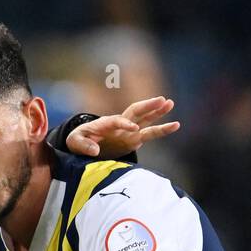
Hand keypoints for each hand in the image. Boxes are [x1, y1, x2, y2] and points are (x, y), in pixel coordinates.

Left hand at [66, 97, 180, 158]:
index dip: (124, 124)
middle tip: (161, 100)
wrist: (85, 144)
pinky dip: (162, 130)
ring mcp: (128, 131)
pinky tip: (175, 125)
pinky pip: (150, 133)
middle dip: (147, 107)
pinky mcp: (134, 139)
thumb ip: (83, 145)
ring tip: (171, 103)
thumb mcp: (75, 142)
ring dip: (157, 112)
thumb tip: (95, 151)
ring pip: (145, 119)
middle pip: (135, 112)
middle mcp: (119, 124)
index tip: (134, 128)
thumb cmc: (79, 141)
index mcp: (105, 124)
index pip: (116, 121)